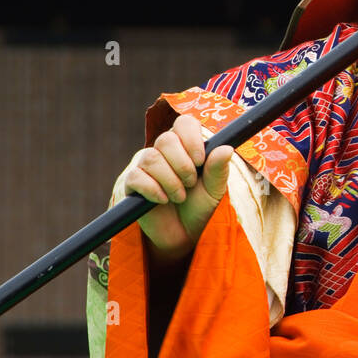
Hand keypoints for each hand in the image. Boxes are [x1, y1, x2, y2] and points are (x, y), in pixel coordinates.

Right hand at [123, 114, 233, 264]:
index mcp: (184, 146)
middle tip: (191, 183)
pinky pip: (136, 177)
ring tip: (180, 197)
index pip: (184, 123)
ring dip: (170, 180)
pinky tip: (163, 200)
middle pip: (166, 139)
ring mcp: (143, 165)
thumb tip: (227, 148)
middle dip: (182, 165)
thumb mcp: (214, 189)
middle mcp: (162, 151)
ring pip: (151, 158)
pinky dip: (154, 190)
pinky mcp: (130, 184)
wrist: (181, 234)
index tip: (200, 161)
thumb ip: (218, 169)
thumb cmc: (198, 206)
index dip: (192, 138)